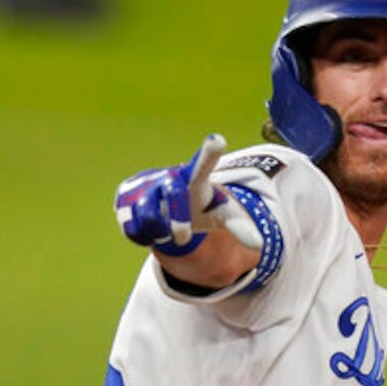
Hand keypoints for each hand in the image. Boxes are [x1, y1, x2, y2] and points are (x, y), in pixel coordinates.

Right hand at [114, 134, 261, 251]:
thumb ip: (238, 225)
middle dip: (178, 220)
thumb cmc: (198, 206)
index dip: (209, 154)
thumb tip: (260, 245)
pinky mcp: (126, 200)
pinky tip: (150, 229)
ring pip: (148, 216)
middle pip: (174, 195)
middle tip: (185, 237)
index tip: (217, 140)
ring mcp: (145, 188)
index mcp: (195, 179)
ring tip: (167, 230)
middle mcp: (169, 178)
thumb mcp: (219, 214)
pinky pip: (133, 227)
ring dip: (160, 231)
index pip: (203, 165)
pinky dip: (145, 235)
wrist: (164, 201)